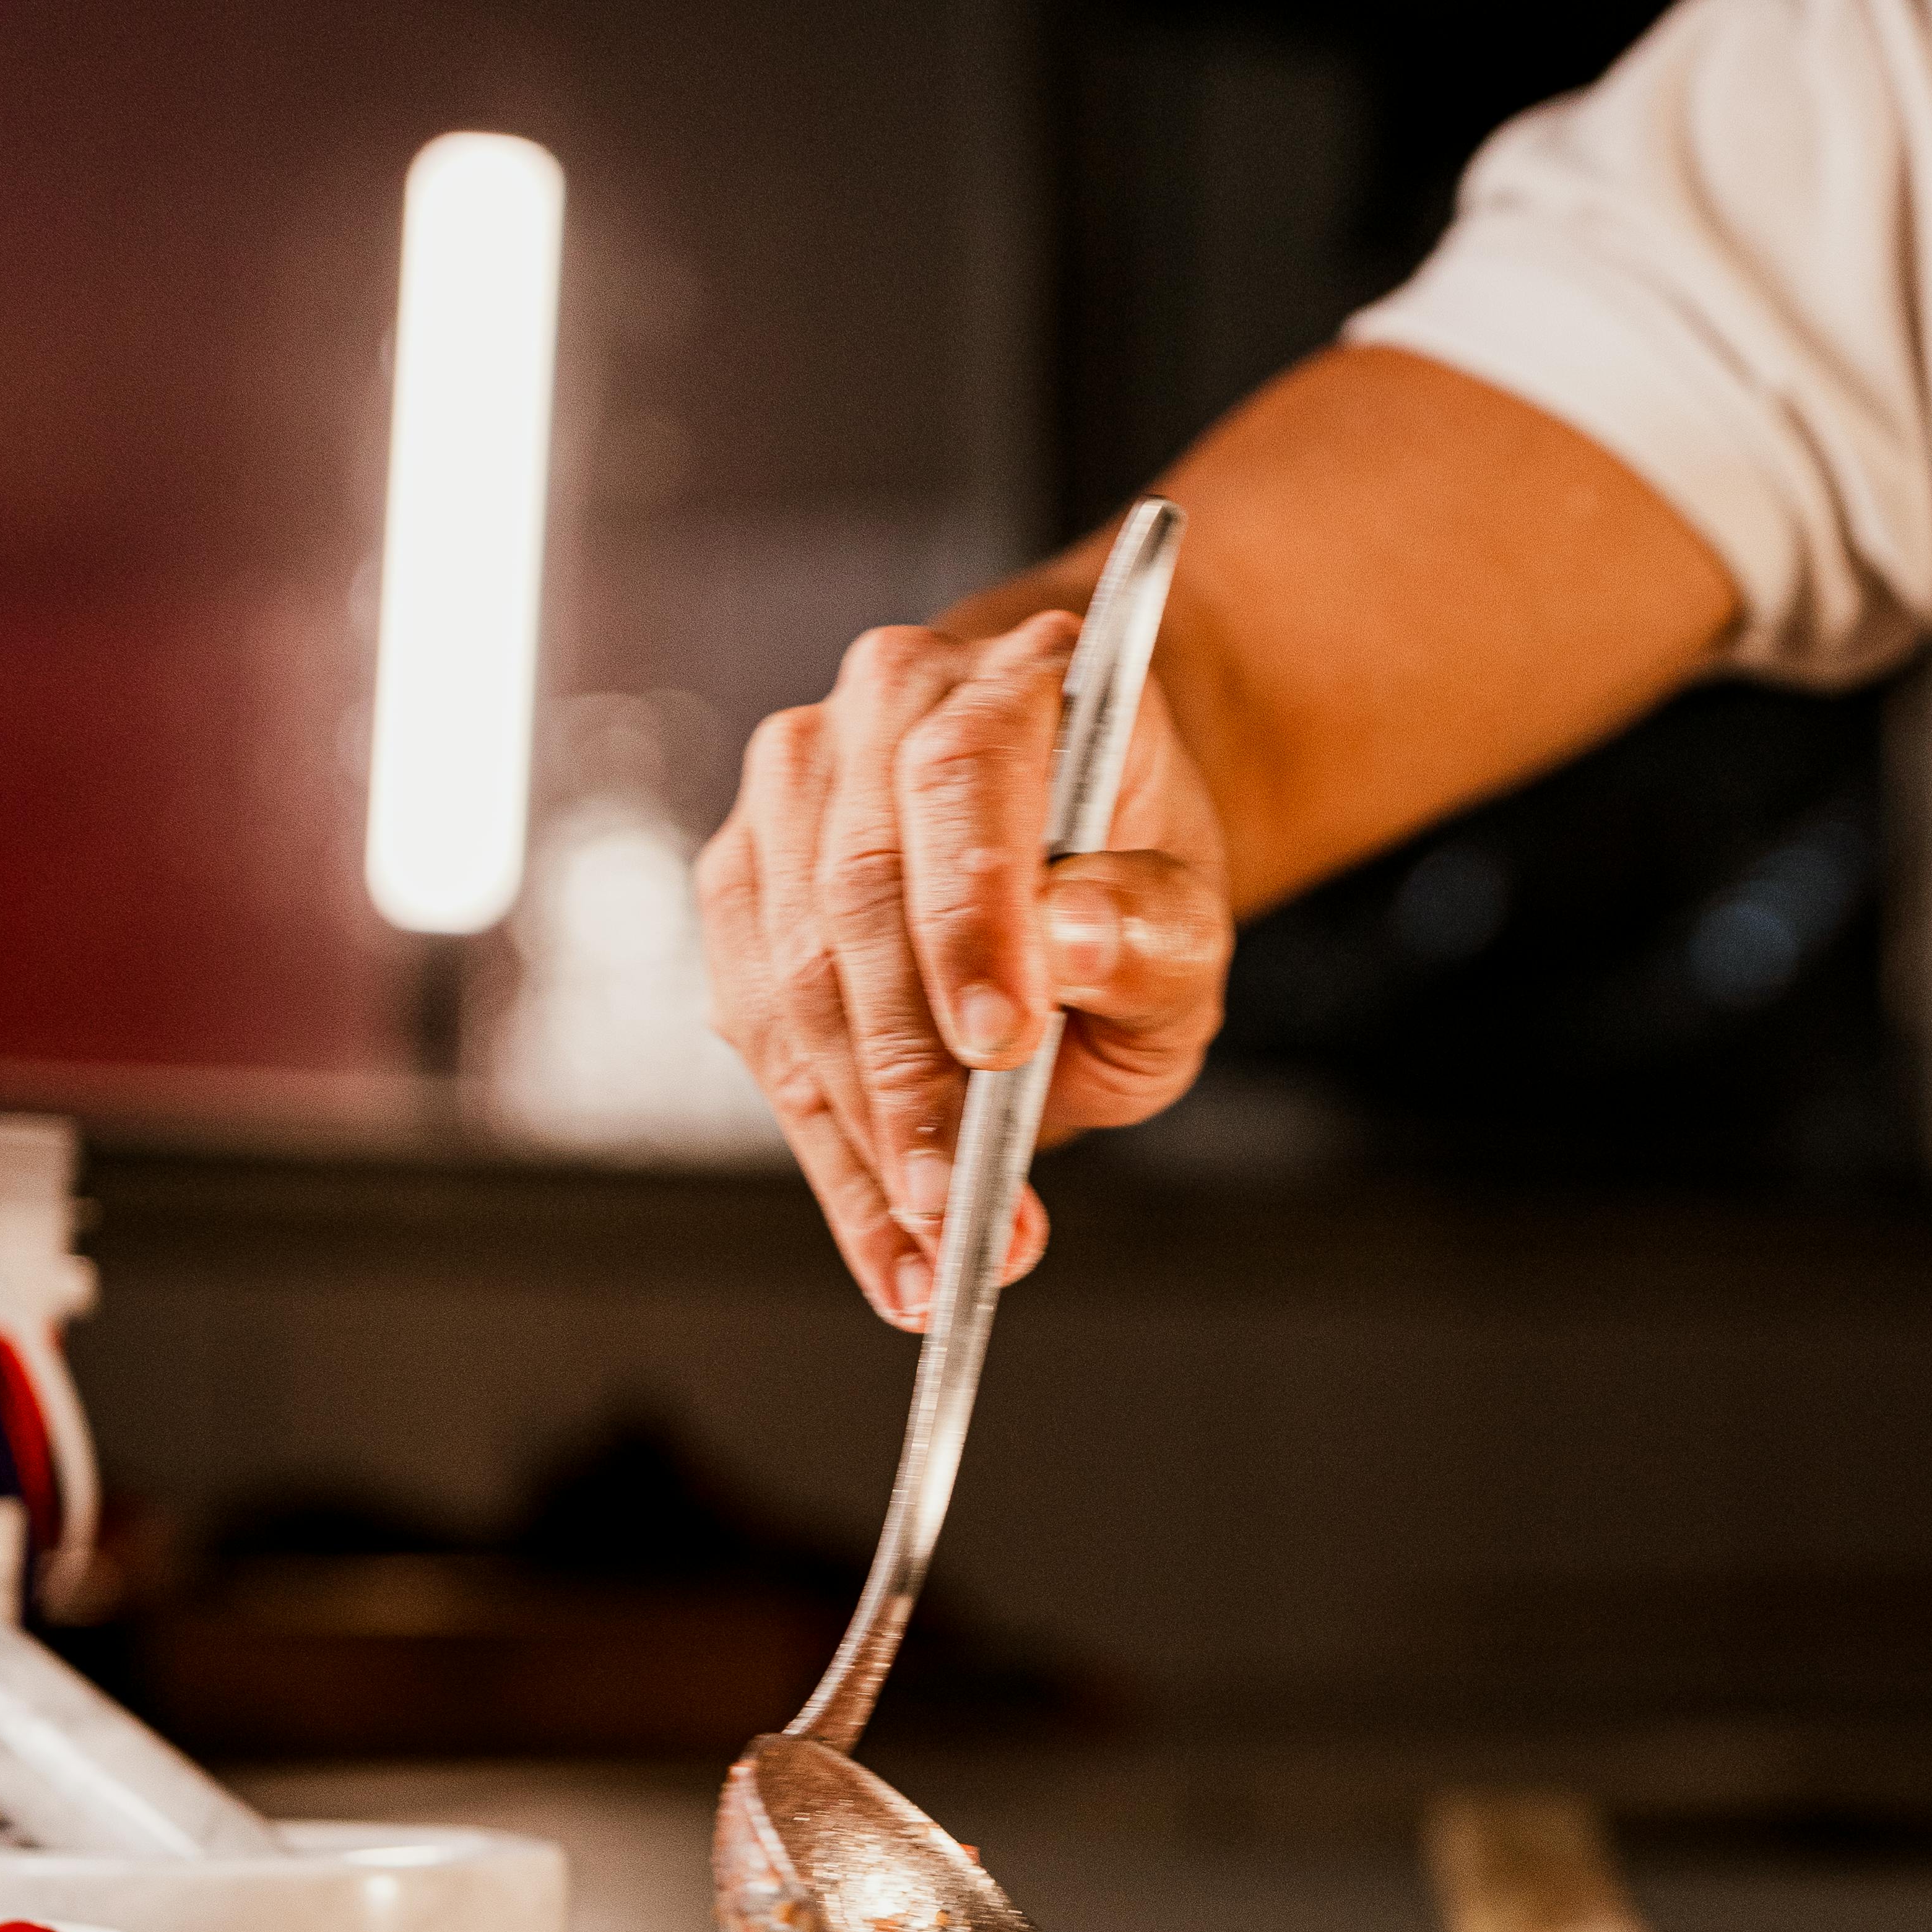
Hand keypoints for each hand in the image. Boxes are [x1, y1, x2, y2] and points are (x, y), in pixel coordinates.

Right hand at [698, 605, 1232, 1326]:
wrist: (1075, 860)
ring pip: (790, 974)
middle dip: (908, 1075)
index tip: (1000, 1046)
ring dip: (861, 1134)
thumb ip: (1152, 933)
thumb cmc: (1129, 891)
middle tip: (960, 1207)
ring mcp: (793, 787)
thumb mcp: (1190, 925)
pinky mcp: (741, 880)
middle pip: (860, 891)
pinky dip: (826, 1150)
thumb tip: (1073, 941)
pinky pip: (757, 1027)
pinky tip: (888, 1238)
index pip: (967, 777)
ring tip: (933, 1254)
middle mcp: (884, 705)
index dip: (971, 916)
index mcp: (1014, 677)